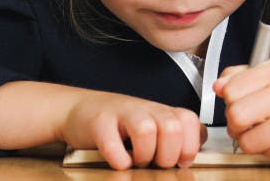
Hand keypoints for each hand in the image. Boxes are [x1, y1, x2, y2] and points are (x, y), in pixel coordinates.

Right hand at [60, 89, 207, 169]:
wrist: (79, 110)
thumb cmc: (118, 124)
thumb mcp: (151, 126)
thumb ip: (174, 138)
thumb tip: (191, 157)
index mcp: (161, 111)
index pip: (190, 121)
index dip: (190, 145)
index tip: (180, 159)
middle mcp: (145, 108)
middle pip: (172, 127)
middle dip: (167, 155)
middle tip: (155, 162)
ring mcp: (121, 113)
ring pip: (147, 130)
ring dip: (143, 155)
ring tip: (135, 159)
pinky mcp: (99, 123)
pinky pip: (113, 144)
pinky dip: (118, 159)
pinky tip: (118, 159)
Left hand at [212, 59, 269, 162]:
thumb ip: (243, 76)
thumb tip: (218, 86)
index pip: (232, 88)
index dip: (228, 98)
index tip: (235, 100)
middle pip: (236, 115)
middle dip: (234, 121)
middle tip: (243, 120)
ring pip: (247, 141)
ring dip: (247, 139)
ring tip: (259, 131)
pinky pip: (265, 154)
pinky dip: (266, 148)